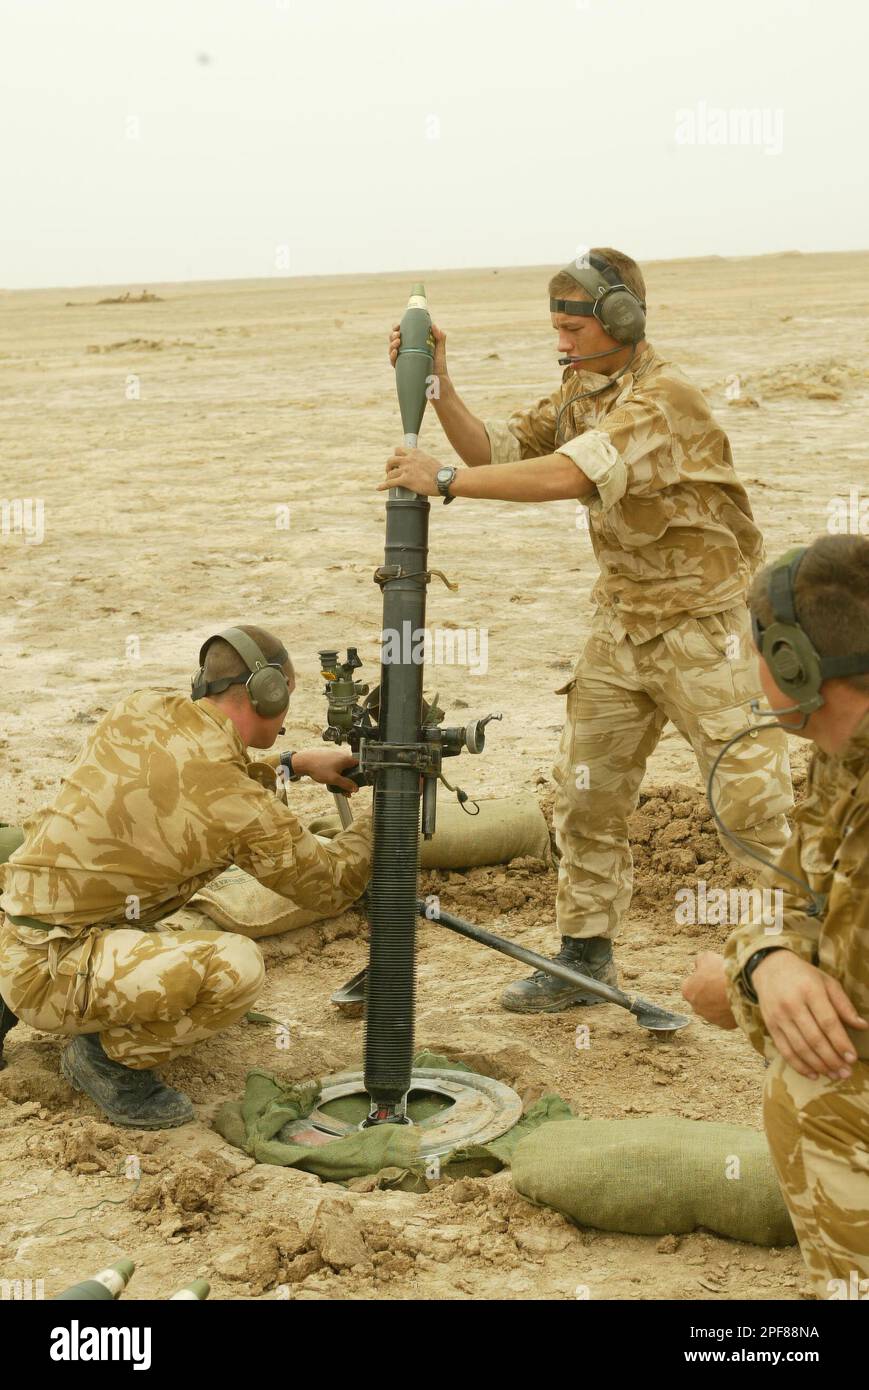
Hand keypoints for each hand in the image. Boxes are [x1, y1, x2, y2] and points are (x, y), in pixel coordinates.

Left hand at [292, 748, 360, 792]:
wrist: (304, 762)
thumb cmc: (318, 768)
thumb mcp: (334, 779)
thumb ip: (346, 784)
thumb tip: (355, 788)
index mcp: (346, 759)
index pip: (359, 766)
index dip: (359, 776)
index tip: (356, 784)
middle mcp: (342, 756)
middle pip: (351, 769)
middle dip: (349, 781)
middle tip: (346, 790)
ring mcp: (335, 757)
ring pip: (343, 769)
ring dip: (342, 779)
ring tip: (338, 788)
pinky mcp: (329, 759)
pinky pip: (336, 768)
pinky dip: (336, 775)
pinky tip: (332, 782)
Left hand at [377, 445, 442, 495]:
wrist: (444, 480)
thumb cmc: (441, 472)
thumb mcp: (429, 460)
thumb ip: (421, 461)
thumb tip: (420, 467)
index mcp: (415, 452)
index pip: (399, 450)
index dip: (396, 456)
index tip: (397, 461)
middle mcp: (408, 459)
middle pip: (391, 459)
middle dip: (389, 466)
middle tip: (391, 471)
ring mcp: (406, 469)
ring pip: (390, 472)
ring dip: (388, 477)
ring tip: (389, 481)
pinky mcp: (406, 480)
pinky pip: (390, 483)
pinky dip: (383, 486)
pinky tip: (379, 488)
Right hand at [388, 321, 447, 378]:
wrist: (438, 382)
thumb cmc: (439, 366)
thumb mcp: (440, 349)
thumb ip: (440, 337)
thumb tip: (433, 325)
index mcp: (413, 344)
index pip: (402, 334)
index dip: (397, 328)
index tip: (398, 326)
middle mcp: (407, 351)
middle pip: (394, 341)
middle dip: (393, 335)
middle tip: (398, 334)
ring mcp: (404, 360)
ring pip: (392, 350)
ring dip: (391, 344)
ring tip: (397, 342)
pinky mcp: (403, 369)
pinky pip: (393, 362)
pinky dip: (392, 356)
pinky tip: (394, 352)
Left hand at [681, 951, 737, 1028]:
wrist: (743, 990)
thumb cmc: (721, 974)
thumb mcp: (707, 958)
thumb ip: (700, 961)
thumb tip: (699, 964)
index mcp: (687, 991)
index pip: (690, 983)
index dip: (701, 976)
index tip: (711, 972)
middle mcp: (696, 1008)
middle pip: (702, 997)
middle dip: (710, 991)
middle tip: (722, 981)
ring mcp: (711, 1018)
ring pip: (714, 1008)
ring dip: (720, 1001)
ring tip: (732, 990)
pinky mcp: (725, 1025)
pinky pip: (727, 1016)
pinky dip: (731, 1009)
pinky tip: (737, 1000)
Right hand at [752, 950, 867, 1079]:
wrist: (769, 967)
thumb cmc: (804, 975)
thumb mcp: (827, 982)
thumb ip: (844, 1004)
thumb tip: (863, 1026)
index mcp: (810, 990)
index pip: (828, 1022)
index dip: (841, 1042)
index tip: (852, 1058)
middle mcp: (792, 1004)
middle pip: (814, 1038)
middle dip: (832, 1059)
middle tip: (846, 1073)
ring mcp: (778, 1016)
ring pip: (800, 1047)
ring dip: (818, 1065)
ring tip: (833, 1075)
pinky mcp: (770, 1025)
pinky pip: (784, 1050)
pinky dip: (799, 1066)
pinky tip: (813, 1074)